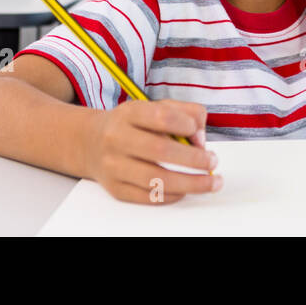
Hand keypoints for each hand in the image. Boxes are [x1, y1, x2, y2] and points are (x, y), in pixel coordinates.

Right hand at [83, 98, 220, 204]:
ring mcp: (114, 165)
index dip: (185, 125)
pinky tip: (186, 190)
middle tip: (213, 162)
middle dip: (194, 159)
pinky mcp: (115, 188)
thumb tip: (200, 139)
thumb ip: (186, 113)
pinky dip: (173, 195)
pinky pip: (148, 197)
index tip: (198, 132)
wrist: (92, 142)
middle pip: (160, 151)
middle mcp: (117, 138)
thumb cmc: (134, 124)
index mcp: (129, 113)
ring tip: (210, 181)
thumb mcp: (156, 107)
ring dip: (190, 183)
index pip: (161, 117)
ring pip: (156, 179)